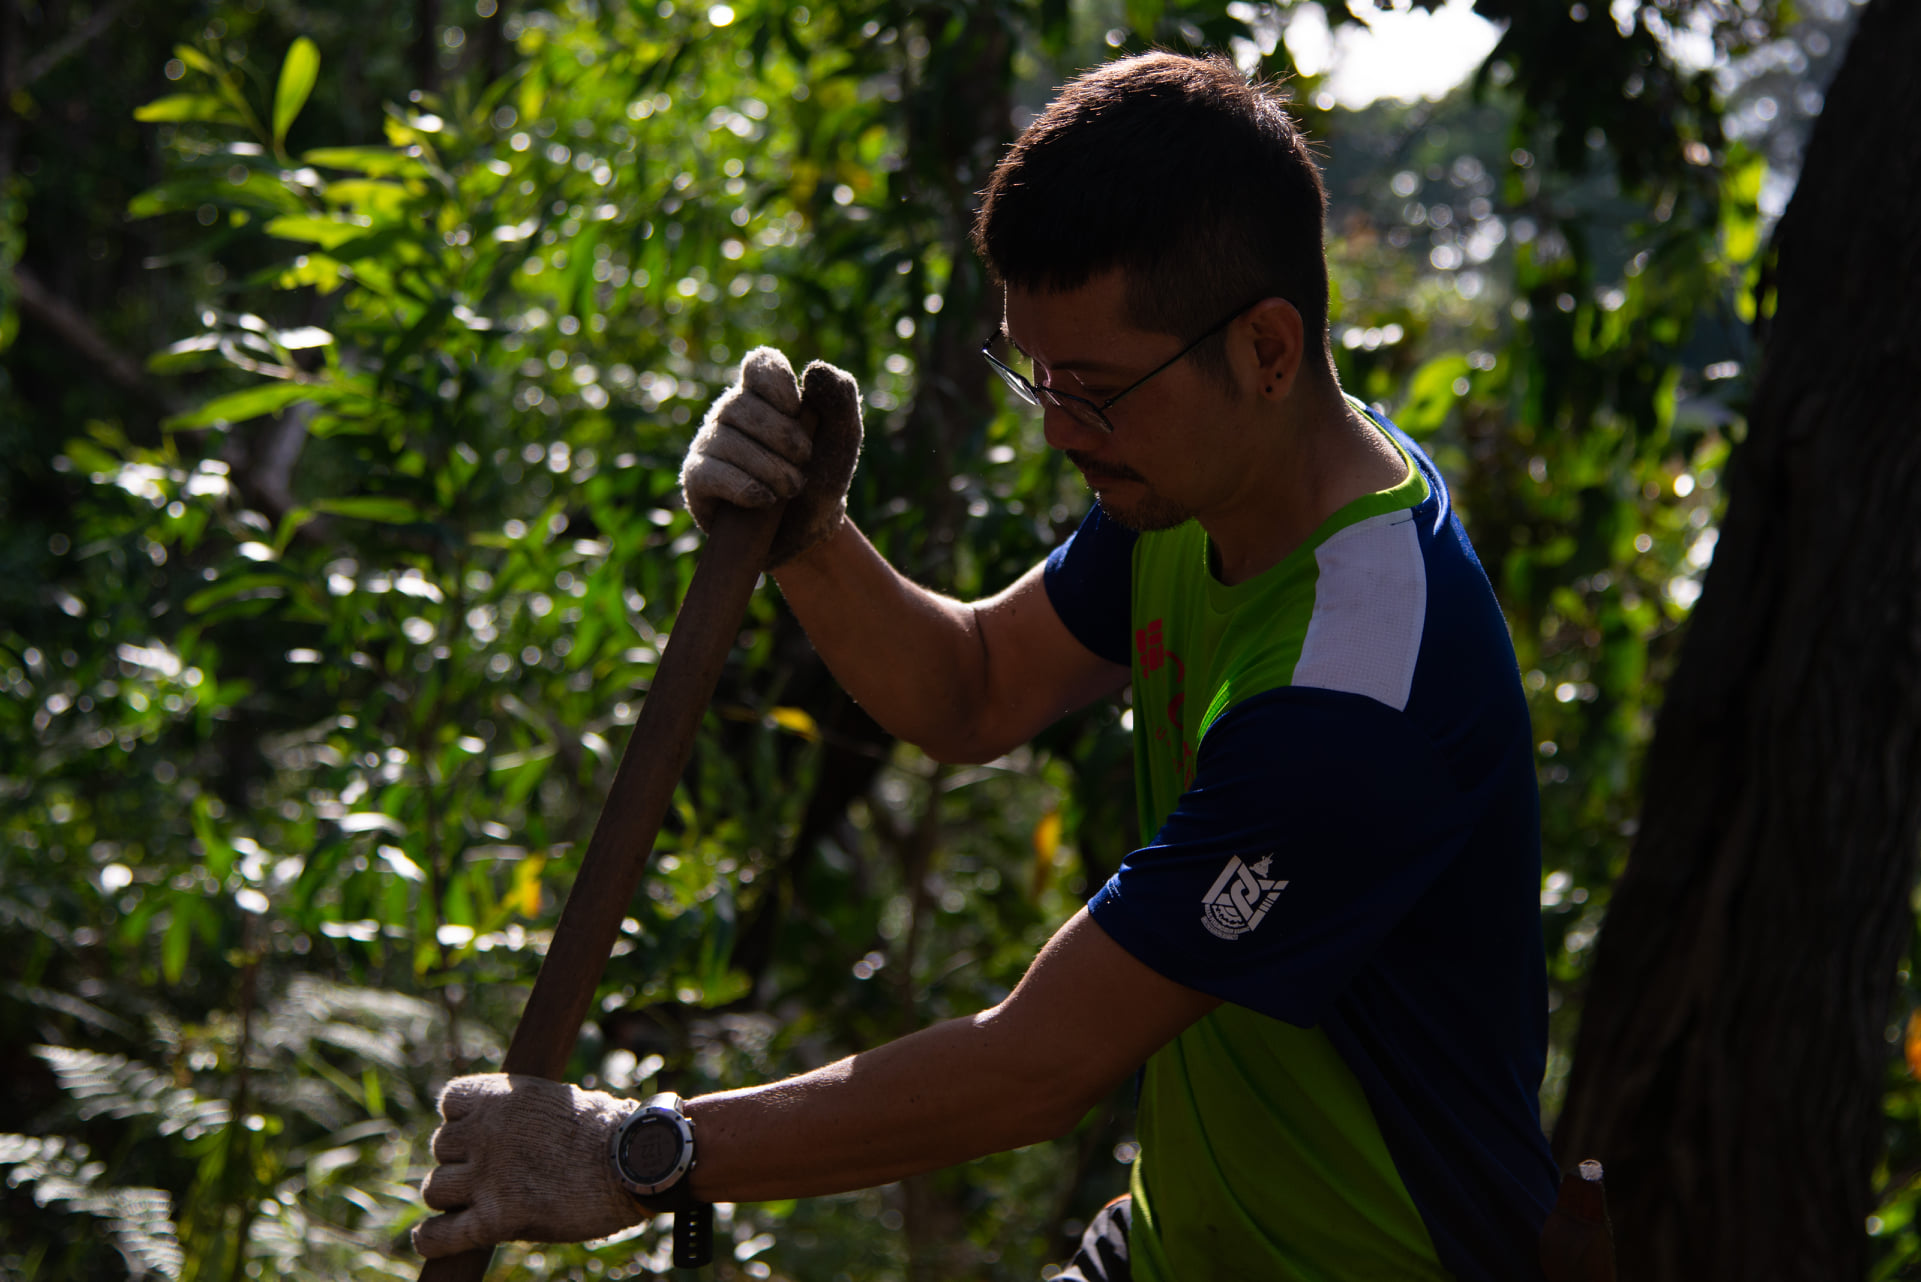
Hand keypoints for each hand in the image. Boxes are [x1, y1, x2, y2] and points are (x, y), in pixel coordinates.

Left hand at [413, 1074, 646, 1257]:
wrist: (635, 1162)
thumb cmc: (607, 1130)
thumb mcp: (556, 1100)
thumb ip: (517, 1112)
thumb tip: (497, 1124)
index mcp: (502, 1096)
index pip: (451, 1101)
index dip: (463, 1119)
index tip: (481, 1131)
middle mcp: (486, 1132)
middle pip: (441, 1147)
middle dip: (462, 1160)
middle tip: (492, 1170)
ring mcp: (488, 1177)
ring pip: (436, 1190)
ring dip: (454, 1197)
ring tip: (481, 1201)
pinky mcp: (495, 1219)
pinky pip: (440, 1235)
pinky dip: (433, 1239)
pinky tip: (434, 1238)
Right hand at [680, 345, 862, 567]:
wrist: (808, 530)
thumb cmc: (823, 477)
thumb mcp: (843, 438)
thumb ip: (840, 398)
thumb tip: (814, 370)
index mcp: (766, 394)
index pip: (760, 364)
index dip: (775, 381)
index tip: (795, 408)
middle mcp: (732, 412)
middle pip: (743, 405)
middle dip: (783, 437)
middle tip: (804, 462)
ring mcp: (710, 443)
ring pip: (728, 441)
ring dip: (770, 469)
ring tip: (791, 489)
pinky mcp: (696, 479)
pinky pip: (710, 474)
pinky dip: (744, 487)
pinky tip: (765, 500)